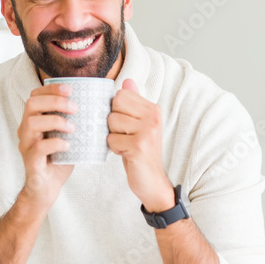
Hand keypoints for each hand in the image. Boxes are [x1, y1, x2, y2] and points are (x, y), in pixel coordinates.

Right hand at [17, 84, 75, 211]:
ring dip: (56, 121)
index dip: (51, 89)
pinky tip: (68, 146)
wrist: (47, 189)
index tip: (70, 89)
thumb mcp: (66, 136)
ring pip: (32, 123)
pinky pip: (39, 148)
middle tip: (75, 107)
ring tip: (73, 128)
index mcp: (34, 120)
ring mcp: (26, 145)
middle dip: (55, 101)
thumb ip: (74, 121)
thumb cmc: (58, 160)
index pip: (35, 95)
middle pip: (32, 104)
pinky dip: (55, 143)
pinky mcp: (30, 162)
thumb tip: (101, 105)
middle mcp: (26, 130)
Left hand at [108, 79, 174, 211]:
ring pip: (111, 123)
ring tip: (126, 146)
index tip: (126, 126)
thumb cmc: (142, 152)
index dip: (116, 111)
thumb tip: (127, 81)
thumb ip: (133, 103)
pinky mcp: (139, 146)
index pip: (120, 95)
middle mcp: (153, 117)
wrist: (152, 181)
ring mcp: (148, 131)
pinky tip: (127, 154)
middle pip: (114, 107)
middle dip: (113, 124)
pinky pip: (112, 140)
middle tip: (126, 137)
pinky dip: (114, 149)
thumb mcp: (139, 125)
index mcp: (153, 109)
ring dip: (113, 137)